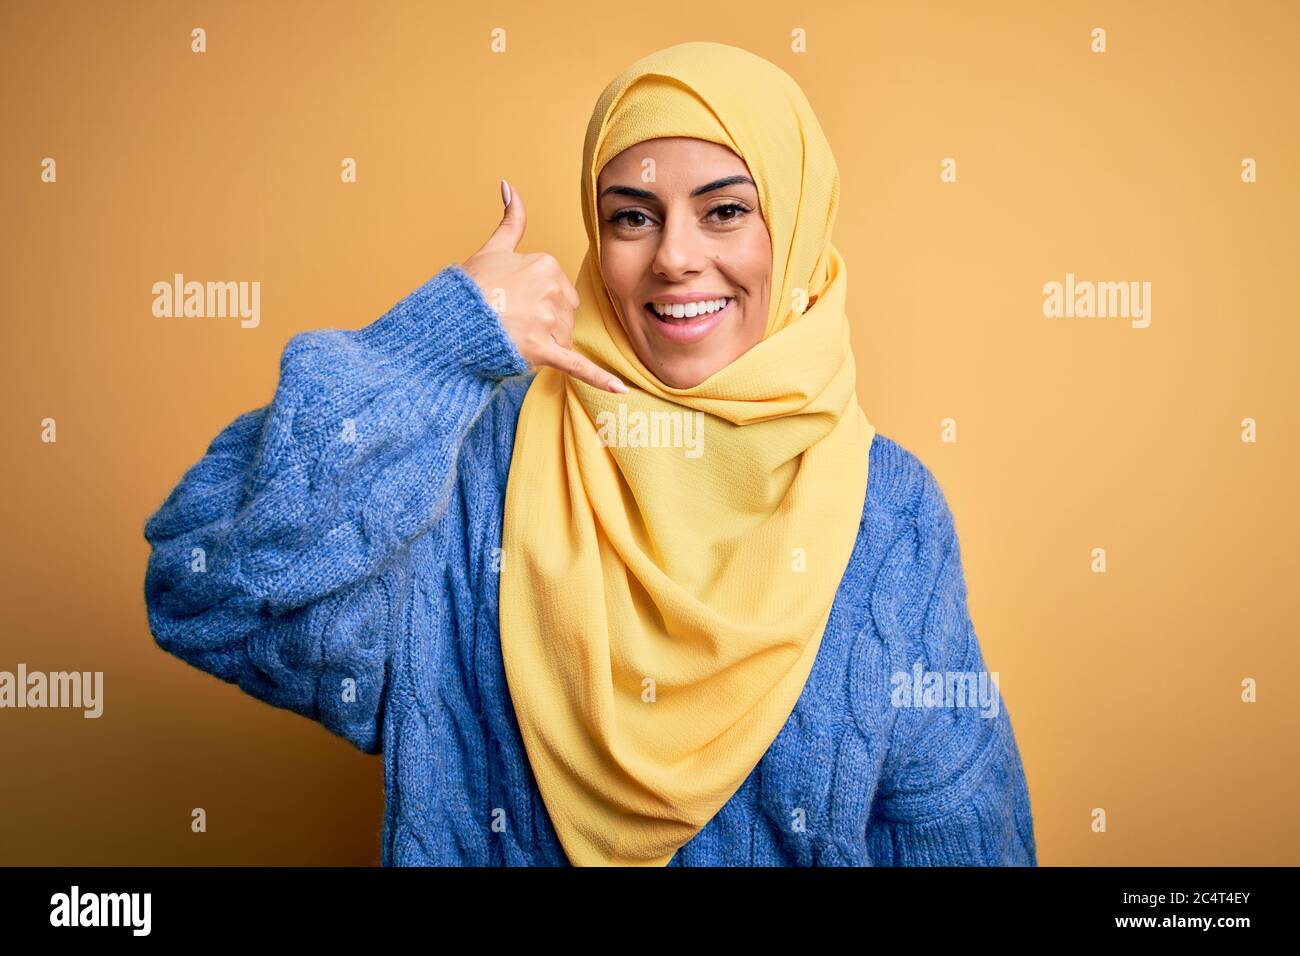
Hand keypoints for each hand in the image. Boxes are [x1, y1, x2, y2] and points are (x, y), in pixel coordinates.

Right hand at [462, 180, 626, 393]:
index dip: (538, 299)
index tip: (512, 301)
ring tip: (514, 338)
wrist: (447, 323)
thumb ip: (510, 220)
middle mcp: (552, 290)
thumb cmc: (468, 289)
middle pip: (565, 314)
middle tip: (511, 321)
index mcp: (545, 264)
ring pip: (564, 338)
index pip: (559, 288)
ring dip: (547, 344)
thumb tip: (509, 185)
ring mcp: (548, 322)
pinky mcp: (543, 351)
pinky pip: (577, 366)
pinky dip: (599, 379)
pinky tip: (621, 391)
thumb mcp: (491, 249)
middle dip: (546, 323)